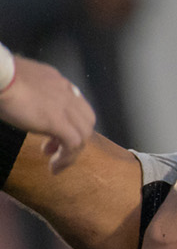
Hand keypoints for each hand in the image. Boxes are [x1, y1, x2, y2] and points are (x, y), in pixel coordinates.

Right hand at [0, 54, 94, 172]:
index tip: (53, 134)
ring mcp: (65, 107)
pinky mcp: (57, 121)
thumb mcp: (17, 81)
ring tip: (55, 163)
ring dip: (72, 152)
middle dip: (75, 138)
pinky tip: (54, 167)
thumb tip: (16, 97)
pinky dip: (66, 158)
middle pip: (86, 120)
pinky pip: (73, 144)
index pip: (76, 104)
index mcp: (57, 82)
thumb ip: (25, 90)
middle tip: (55, 149)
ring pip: (84, 134)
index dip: (69, 122)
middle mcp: (67, 92)